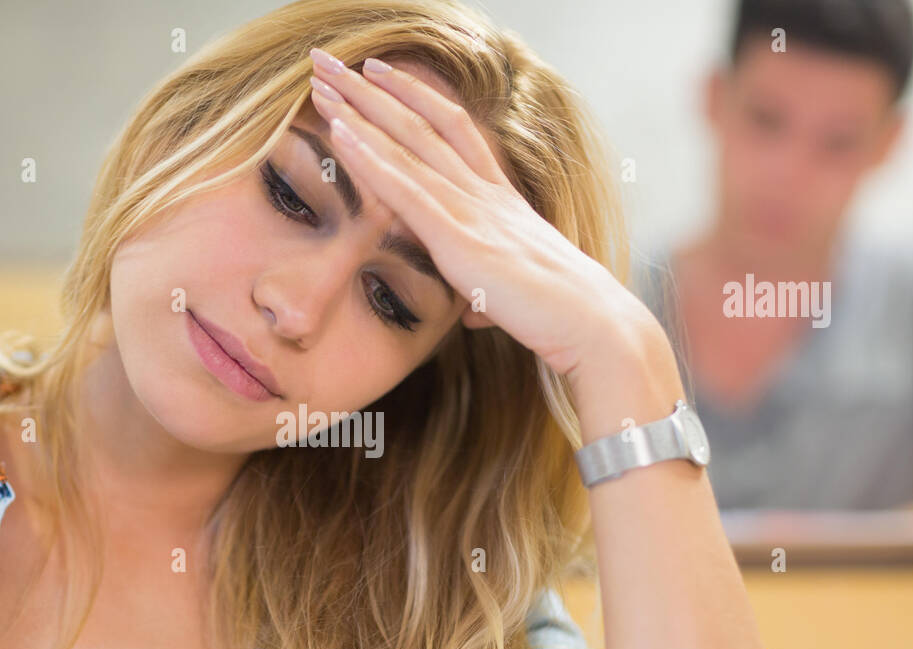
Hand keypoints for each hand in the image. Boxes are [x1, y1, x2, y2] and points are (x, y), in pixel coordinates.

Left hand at [306, 48, 663, 387]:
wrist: (590, 323)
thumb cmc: (558, 314)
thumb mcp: (513, 290)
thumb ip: (485, 289)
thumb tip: (474, 309)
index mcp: (499, 198)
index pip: (452, 129)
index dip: (415, 95)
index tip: (380, 72)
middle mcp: (483, 192)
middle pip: (420, 124)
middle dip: (371, 90)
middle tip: (330, 60)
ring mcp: (471, 210)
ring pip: (406, 146)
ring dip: (359, 112)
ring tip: (321, 81)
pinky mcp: (459, 237)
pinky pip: (405, 189)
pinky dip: (369, 160)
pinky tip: (338, 135)